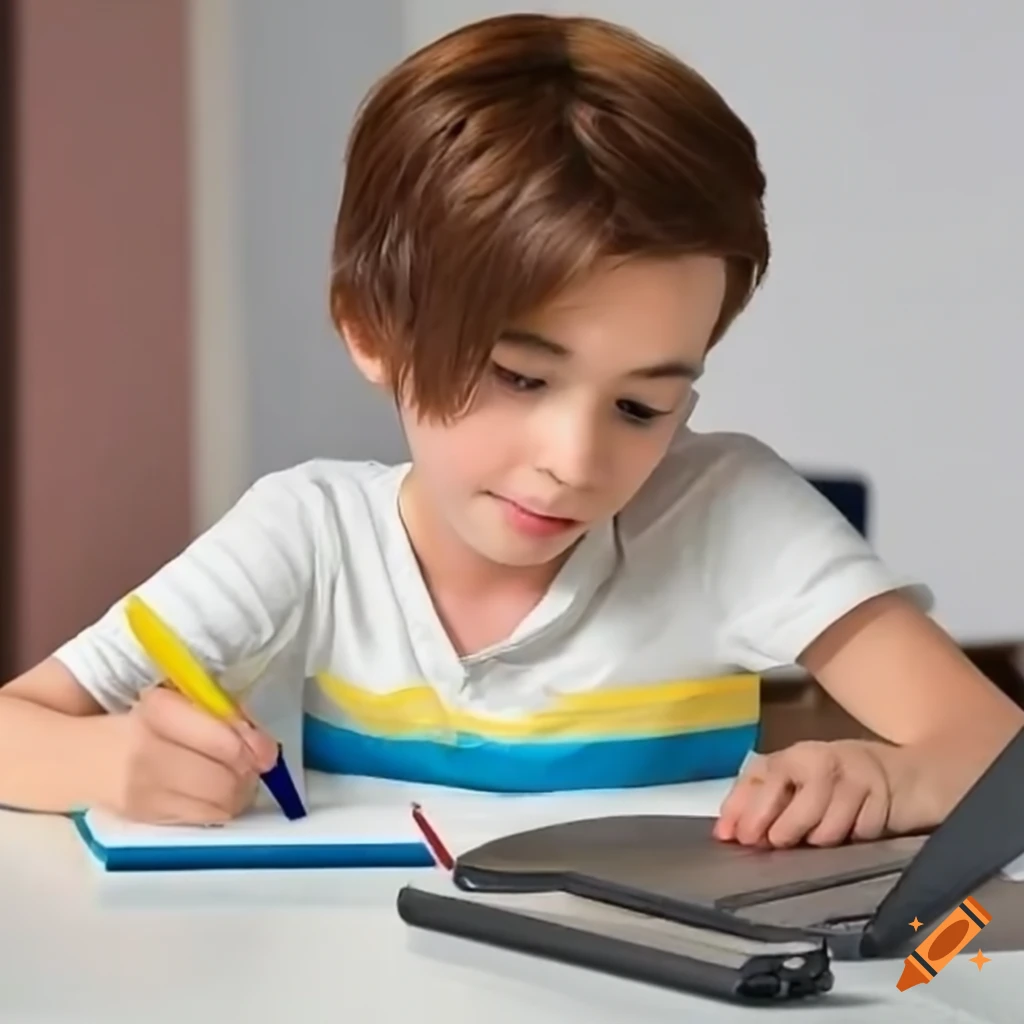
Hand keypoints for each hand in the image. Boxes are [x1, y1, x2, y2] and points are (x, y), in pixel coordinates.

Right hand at [100, 685, 279, 824]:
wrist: (83, 757)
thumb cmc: (144, 722)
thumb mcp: (178, 702)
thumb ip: (222, 714)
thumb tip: (264, 748)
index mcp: (158, 712)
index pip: (221, 738)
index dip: (253, 746)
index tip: (266, 750)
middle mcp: (149, 754)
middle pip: (224, 777)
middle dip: (249, 774)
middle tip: (254, 766)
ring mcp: (146, 792)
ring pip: (218, 804)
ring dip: (239, 793)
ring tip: (238, 780)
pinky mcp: (148, 818)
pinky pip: (204, 819)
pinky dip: (221, 807)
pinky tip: (218, 794)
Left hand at [712, 740, 891, 847]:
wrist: (900, 774)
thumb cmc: (830, 782)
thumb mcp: (790, 782)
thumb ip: (755, 803)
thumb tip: (723, 832)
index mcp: (790, 756)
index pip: (761, 780)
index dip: (747, 812)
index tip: (738, 838)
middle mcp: (821, 760)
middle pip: (798, 808)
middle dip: (784, 831)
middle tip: (778, 844)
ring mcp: (855, 778)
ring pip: (828, 829)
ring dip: (818, 841)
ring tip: (816, 837)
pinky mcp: (883, 800)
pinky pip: (860, 834)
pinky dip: (852, 840)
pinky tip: (850, 832)